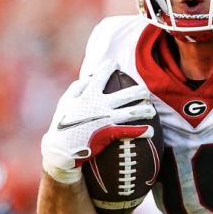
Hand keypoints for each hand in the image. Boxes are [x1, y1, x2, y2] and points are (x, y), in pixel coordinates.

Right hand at [41, 64, 156, 184]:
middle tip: (145, 91)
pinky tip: (151, 131)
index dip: (110, 67)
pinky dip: (141, 131)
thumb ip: (77, 87)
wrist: (60, 148)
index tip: (116, 64)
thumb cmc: (62, 123)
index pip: (102, 75)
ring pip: (131, 112)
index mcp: (88, 94)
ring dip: (144, 110)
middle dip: (138, 91)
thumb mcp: (65, 101)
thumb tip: (90, 77)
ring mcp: (106, 119)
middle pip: (125, 95)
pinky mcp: (108, 133)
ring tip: (152, 110)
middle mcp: (100, 104)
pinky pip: (128, 131)